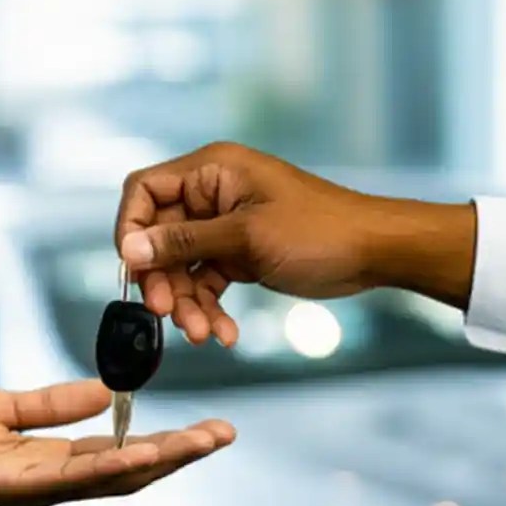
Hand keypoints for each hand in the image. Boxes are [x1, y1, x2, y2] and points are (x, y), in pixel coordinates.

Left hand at [0, 379, 233, 505]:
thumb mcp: (2, 404)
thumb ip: (50, 403)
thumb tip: (104, 394)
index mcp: (49, 459)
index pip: (120, 453)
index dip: (167, 442)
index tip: (207, 427)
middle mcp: (47, 481)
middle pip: (127, 472)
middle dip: (179, 455)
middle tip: (224, 434)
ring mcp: (29, 488)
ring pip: (108, 478)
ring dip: (158, 461)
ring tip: (199, 442)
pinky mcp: (6, 485)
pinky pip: (66, 477)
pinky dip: (107, 466)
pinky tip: (140, 452)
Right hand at [115, 141, 474, 345]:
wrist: (375, 253)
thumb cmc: (321, 231)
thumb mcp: (247, 238)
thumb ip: (185, 242)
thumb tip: (131, 249)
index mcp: (212, 170)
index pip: (144, 190)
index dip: (131, 229)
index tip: (133, 270)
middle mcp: (212, 193)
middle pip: (160, 236)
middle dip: (164, 280)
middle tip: (170, 315)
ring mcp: (225, 225)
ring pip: (182, 266)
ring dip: (188, 303)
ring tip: (203, 335)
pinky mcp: (239, 253)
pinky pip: (208, 280)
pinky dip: (210, 307)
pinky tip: (224, 334)